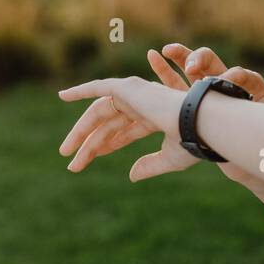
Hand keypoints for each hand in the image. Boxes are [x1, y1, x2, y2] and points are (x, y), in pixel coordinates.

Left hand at [57, 76, 189, 181]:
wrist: (200, 122)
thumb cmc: (193, 140)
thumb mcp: (170, 159)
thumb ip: (149, 165)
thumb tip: (131, 175)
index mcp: (155, 117)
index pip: (124, 132)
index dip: (106, 146)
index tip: (87, 161)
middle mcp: (143, 103)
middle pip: (107, 123)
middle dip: (88, 142)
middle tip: (70, 163)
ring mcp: (136, 93)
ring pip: (99, 113)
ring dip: (80, 131)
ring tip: (65, 152)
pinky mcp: (128, 87)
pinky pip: (99, 87)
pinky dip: (81, 89)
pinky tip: (62, 96)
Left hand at [149, 43, 263, 183]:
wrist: (244, 157)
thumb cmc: (213, 150)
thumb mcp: (178, 156)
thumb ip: (155, 162)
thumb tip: (130, 175)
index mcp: (190, 96)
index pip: (173, 77)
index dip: (162, 66)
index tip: (152, 55)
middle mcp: (210, 85)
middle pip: (195, 62)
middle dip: (184, 55)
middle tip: (168, 52)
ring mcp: (231, 84)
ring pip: (217, 63)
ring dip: (203, 60)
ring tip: (190, 66)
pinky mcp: (254, 88)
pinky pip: (249, 76)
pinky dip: (237, 75)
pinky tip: (226, 77)